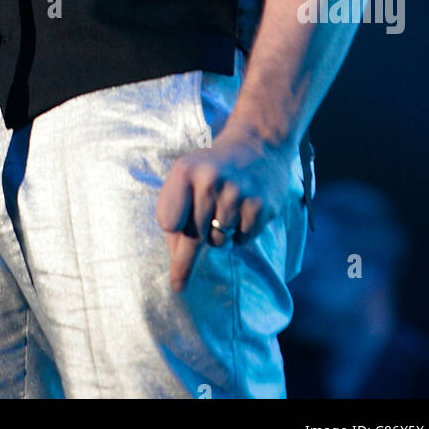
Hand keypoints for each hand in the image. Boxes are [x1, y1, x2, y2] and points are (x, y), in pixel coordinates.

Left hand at [156, 124, 294, 291]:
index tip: (172, 253)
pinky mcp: (260, 206)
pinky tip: (244, 211)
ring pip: (218, 242)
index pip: (169, 221)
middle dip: (187, 260)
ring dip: (220, 237)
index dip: (171, 234)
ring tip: (226, 210)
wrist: (259, 143)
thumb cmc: (215, 166)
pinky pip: (242, 240)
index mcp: (186, 171)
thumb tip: (176, 257)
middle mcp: (210, 180)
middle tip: (178, 286)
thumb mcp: (188, 176)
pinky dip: (241, 233)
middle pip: (193, 237)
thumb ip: (177, 210)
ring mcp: (237, 193)